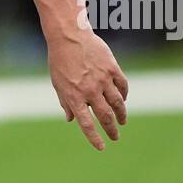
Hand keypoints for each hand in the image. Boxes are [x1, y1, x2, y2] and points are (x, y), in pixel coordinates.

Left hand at [47, 29, 128, 150]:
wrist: (68, 35)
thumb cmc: (60, 59)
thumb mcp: (57, 83)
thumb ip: (65, 102)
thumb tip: (70, 120)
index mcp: (74, 96)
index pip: (87, 124)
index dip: (95, 138)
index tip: (102, 147)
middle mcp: (90, 91)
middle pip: (105, 117)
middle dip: (112, 130)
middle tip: (116, 136)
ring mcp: (102, 80)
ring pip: (117, 104)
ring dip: (121, 115)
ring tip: (122, 121)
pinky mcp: (112, 68)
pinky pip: (122, 86)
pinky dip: (124, 95)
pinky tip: (123, 100)